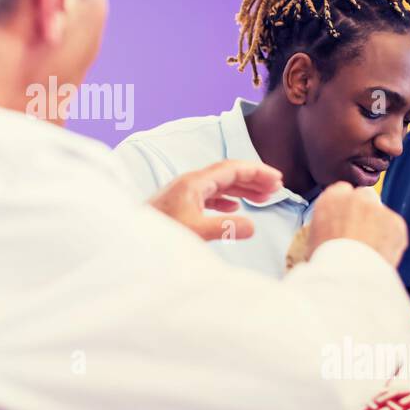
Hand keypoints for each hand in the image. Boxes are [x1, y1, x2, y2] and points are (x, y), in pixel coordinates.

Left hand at [147, 160, 281, 240]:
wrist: (131, 240)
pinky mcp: (181, 206)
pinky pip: (210, 196)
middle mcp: (190, 183)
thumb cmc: (159, 233)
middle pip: (228, 174)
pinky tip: (234, 209)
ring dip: (242, 190)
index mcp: (195, 182)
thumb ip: (224, 228)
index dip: (257, 172)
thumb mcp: (195, 231)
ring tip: (263, 198)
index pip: (232, 169)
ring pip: (220, 185)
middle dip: (253, 179)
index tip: (277, 179)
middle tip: (277, 188)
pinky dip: (227, 200)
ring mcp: (185, 194)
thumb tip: (252, 226)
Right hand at [306, 181, 407, 266]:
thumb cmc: (325, 260)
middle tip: (361, 233)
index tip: (346, 218)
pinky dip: (391, 240)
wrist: (347, 273)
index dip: (346, 206)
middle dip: (364, 211)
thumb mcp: (313, 238)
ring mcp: (378, 209)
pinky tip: (381, 255)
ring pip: (381, 214)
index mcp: (332, 198)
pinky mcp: (396, 223)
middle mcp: (356, 197)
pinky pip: (395, 229)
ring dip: (379, 226)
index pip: (343, 190)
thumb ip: (325, 226)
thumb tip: (329, 234)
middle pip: (365, 196)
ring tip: (371, 250)